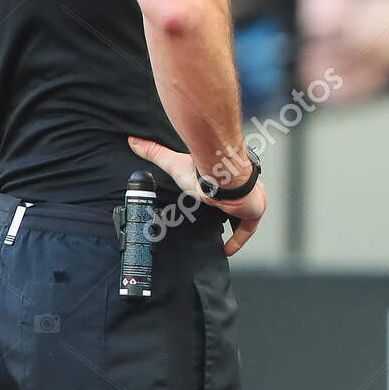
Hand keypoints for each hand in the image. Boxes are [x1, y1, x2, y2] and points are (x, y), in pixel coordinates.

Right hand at [127, 136, 266, 256]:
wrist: (225, 176)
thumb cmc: (203, 170)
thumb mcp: (174, 164)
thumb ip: (155, 152)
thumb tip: (135, 141)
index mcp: (223, 177)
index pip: (223, 188)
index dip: (219, 197)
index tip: (212, 203)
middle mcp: (239, 187)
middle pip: (237, 201)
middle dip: (230, 210)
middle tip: (217, 221)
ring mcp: (250, 198)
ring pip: (245, 214)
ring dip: (235, 224)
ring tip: (222, 238)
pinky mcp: (254, 211)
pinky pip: (248, 229)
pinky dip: (239, 239)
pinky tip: (228, 248)